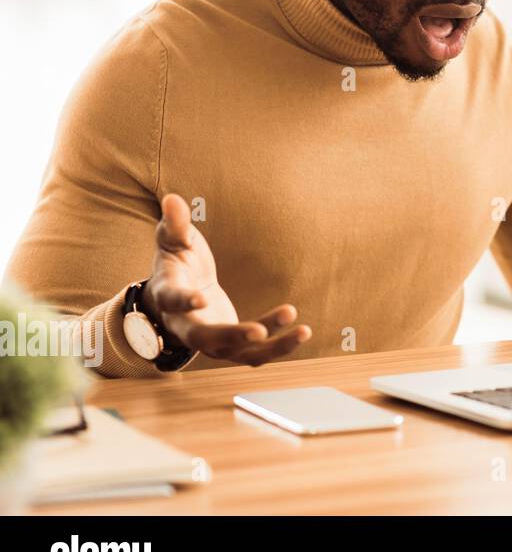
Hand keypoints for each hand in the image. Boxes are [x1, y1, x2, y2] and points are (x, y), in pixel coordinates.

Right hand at [143, 193, 310, 366]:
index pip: (173, 300)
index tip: (201, 298)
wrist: (176, 294)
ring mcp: (210, 340)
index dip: (184, 301)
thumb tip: (171, 198)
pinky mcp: (231, 346)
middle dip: (233, 336)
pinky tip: (303, 330)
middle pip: (205, 339)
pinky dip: (278, 345)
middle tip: (260, 332)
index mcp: (168, 295)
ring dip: (271, 347)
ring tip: (303, 331)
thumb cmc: (176, 261)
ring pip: (238, 353)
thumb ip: (175, 224)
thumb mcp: (174, 240)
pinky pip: (255, 352)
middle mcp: (186, 325)